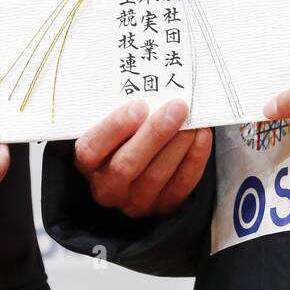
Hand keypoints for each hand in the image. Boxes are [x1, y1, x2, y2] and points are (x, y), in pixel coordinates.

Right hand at [73, 99, 212, 217]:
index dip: (115, 128)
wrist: (142, 161)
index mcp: (88, 163)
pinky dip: (194, 159)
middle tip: (177, 107)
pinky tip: (202, 135)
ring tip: (193, 120)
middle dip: (155, 134)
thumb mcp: (113, 122)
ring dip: (178, 144)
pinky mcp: (162, 206)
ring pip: (156, 175)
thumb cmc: (126, 134)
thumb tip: (150, 83)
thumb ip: (124, 109)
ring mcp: (135, 201)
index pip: (91, 150)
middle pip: (127, 164)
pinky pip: (180, 185)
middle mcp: (107, 186)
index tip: (139, 105)